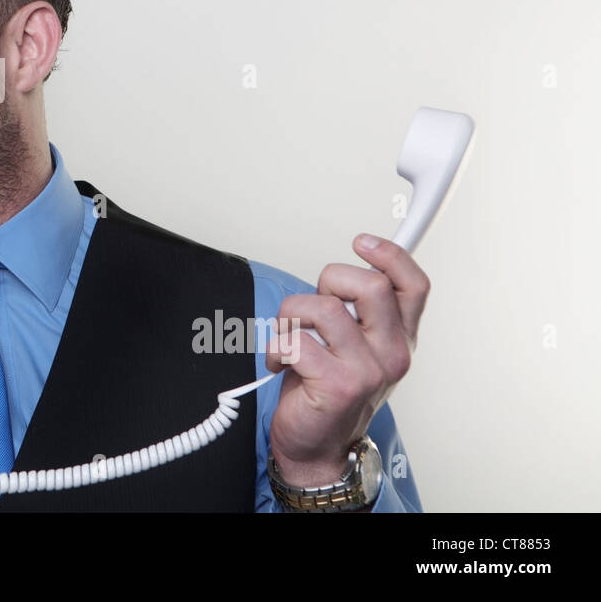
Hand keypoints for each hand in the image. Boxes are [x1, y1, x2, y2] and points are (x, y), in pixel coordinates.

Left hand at [264, 234, 428, 486]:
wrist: (317, 448)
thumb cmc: (326, 390)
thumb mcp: (354, 348)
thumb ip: (357, 313)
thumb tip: (342, 275)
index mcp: (399, 338)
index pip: (413, 286)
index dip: (391, 255)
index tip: (362, 242)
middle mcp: (392, 353)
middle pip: (371, 285)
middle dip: (330, 280)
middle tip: (314, 309)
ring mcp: (367, 370)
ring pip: (326, 308)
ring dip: (292, 315)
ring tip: (289, 337)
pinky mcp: (337, 385)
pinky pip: (297, 341)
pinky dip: (277, 347)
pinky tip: (280, 363)